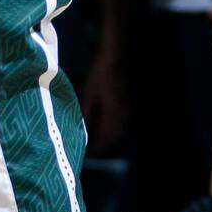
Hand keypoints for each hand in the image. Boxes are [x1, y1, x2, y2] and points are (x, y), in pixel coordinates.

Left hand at [79, 35, 127, 155]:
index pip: (105, 139)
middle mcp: (123, 115)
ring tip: (90, 140)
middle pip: (111, 137)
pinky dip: (109, 129)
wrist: (116, 57)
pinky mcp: (127, 106)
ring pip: (116, 132)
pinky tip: (99, 127)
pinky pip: (119, 124)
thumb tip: (84, 133)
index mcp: (114, 113)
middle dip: (99, 145)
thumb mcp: (90, 94)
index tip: (84, 154)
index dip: (95, 149)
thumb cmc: (100, 73)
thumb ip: (88, 115)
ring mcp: (127, 111)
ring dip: (104, 138)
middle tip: (86, 149)